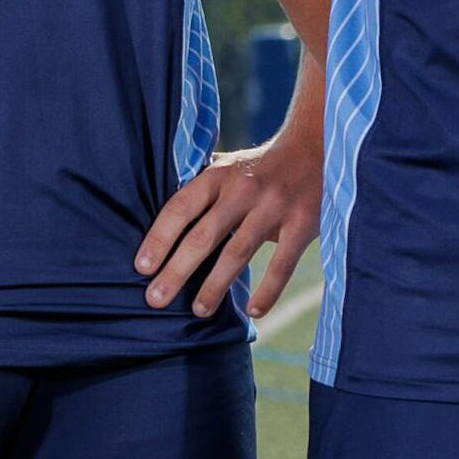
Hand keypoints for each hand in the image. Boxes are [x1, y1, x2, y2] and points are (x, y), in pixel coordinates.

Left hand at [139, 130, 321, 317]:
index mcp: (219, 175)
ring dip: (215, 286)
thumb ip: (200, 191)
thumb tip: (159, 227)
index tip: (142, 267)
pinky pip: (282, 264)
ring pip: (238, 253)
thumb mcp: (227, 167)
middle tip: (155, 299)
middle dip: (176, 271)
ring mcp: (274, 207)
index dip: (159, 238)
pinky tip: (253, 311)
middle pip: (203, 236)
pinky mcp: (303, 224)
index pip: (180, 208)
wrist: (317, 147)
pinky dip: (268, 291)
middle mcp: (244, 189)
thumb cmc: (260, 167)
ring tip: (198, 311)